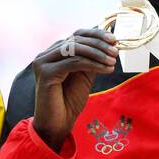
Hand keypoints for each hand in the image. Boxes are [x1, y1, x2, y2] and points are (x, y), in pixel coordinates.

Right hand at [30, 28, 117, 151]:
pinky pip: (73, 62)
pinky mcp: (46, 73)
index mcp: (54, 53)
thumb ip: (91, 59)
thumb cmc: (69, 101)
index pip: (76, 35)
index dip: (96, 34)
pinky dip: (93, 64)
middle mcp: (45, 55)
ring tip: (113, 60)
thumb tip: (109, 44)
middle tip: (116, 51)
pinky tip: (106, 69)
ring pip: (75, 49)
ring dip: (97, 53)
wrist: (57, 124)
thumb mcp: (84, 75)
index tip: (114, 39)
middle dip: (99, 44)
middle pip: (76, 40)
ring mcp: (43, 62)